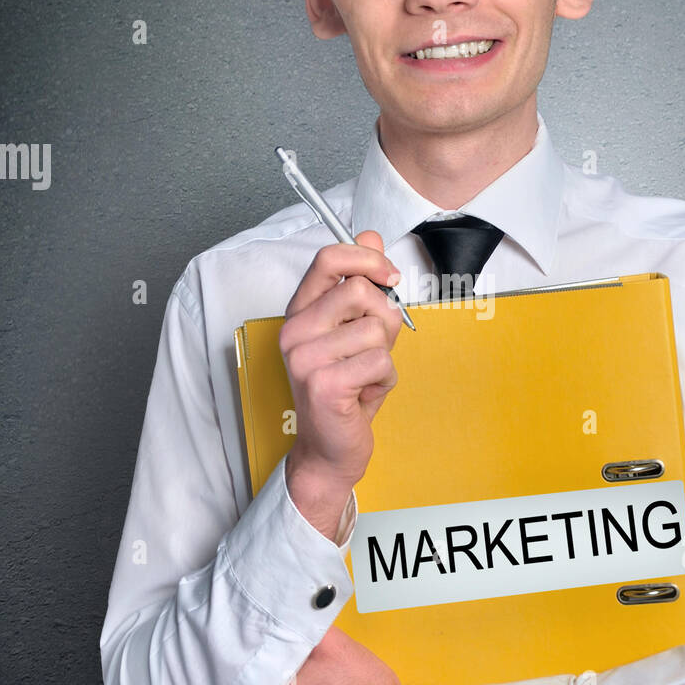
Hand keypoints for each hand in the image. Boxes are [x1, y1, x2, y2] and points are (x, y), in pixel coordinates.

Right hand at [281, 230, 403, 534]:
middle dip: (385, 317)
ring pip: (377, 329)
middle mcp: (295, 331)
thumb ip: (362, 283)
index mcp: (300, 312)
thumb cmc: (346, 388)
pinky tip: (365, 394)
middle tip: (374, 346)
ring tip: (365, 375)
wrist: (330, 449)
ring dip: (385, 355)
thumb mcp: (356, 329)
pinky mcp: (324, 384)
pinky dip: (385, 379)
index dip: (367, 259)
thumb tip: (371, 234)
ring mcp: (305, 358)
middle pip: (360, 290)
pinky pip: (380, 361)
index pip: (328, 258)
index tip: (389, 276)